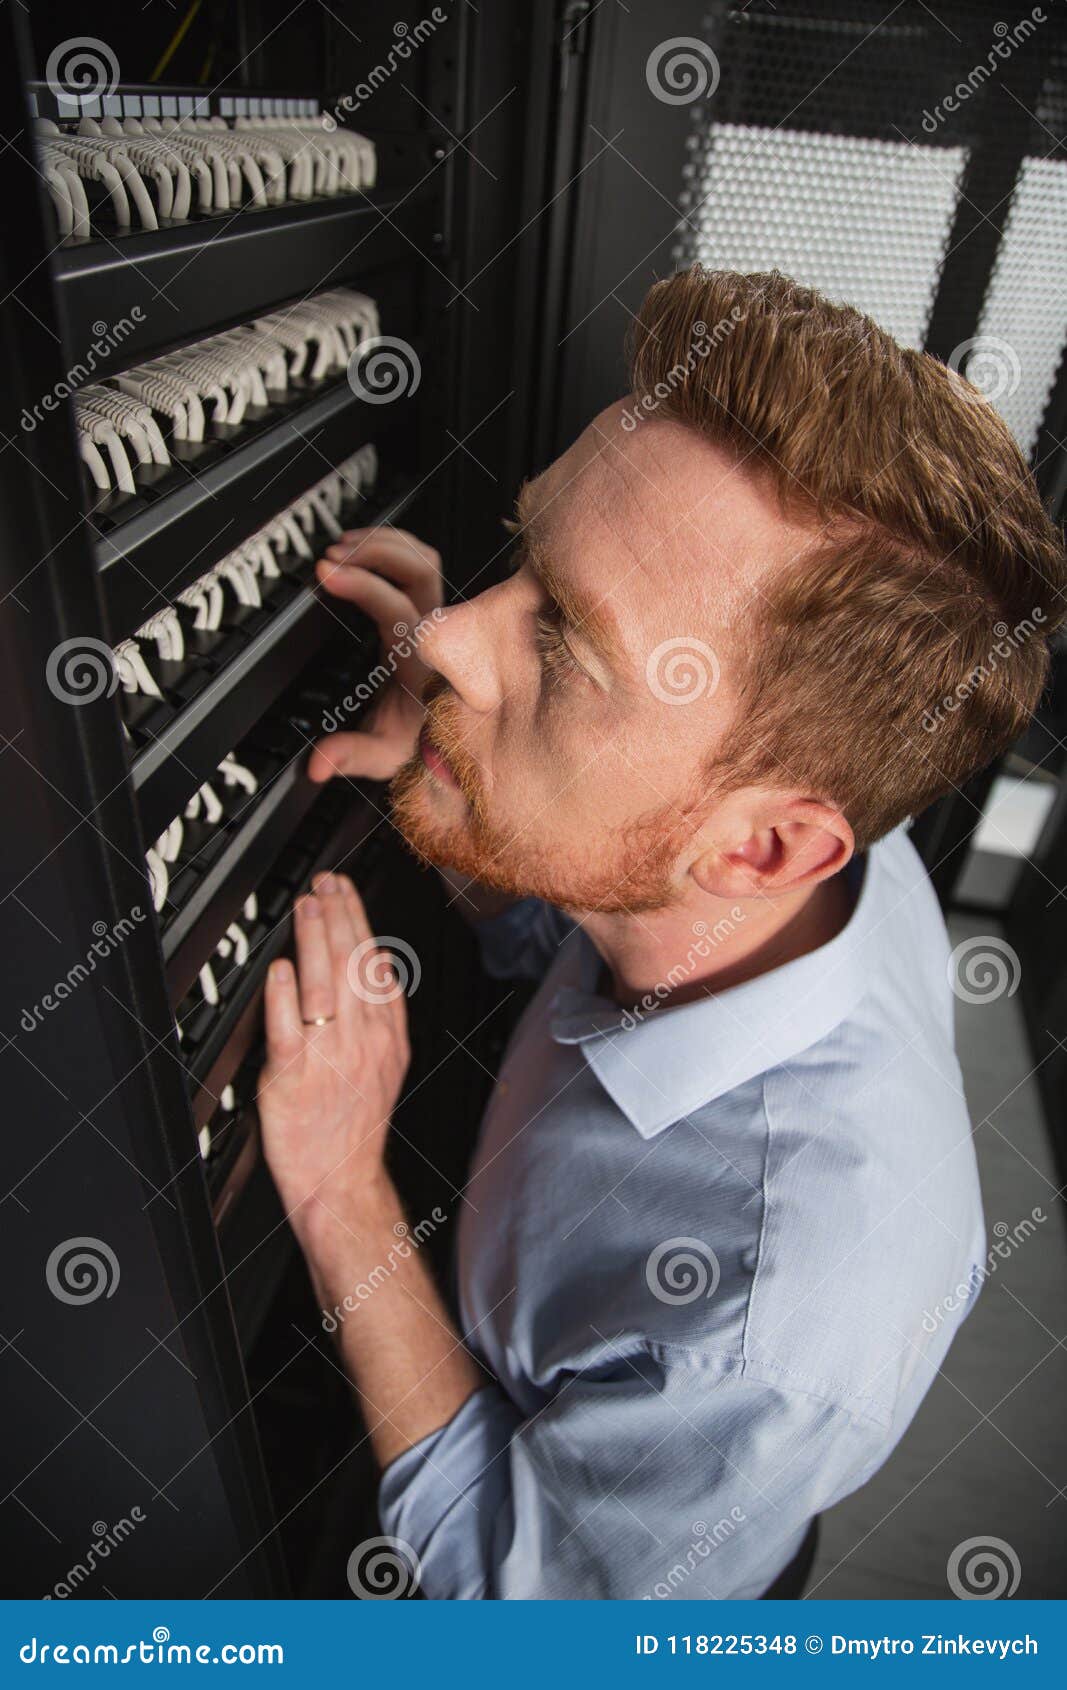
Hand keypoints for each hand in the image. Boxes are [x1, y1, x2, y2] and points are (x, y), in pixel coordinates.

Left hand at [257, 872, 410, 1247]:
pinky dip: (285, 995)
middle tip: (323, 882)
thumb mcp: (388, 1063)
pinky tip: (282, 967)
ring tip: (306, 906)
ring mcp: (329, 1057)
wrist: (339, 1179)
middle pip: (352, 965)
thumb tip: (378, 966)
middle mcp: (361, 1040)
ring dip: (315, 940)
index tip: (345, 889)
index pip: (375, 963)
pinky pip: (289, 1029)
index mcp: (386, 1035)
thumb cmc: (355, 1125)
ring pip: (324, 986)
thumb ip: (383, 1015)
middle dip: (338, 916)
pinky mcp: (293, 1076)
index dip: (360, 920)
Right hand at [308, 526, 442, 784]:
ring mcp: (436, 617)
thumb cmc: (420, 742)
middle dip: (374, 552)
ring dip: (383, 543)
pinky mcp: (429, 609)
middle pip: (419, 570)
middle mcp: (434, 634)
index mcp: (419, 663)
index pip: (396, 608)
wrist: (450, 735)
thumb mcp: (387, 755)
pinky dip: (393, 545)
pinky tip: (365, 546)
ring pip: (423, 559)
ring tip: (343, 545)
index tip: (326, 572)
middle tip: (332, 554)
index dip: (362, 584)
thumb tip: (315, 765)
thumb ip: (353, 755)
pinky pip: (422, 562)